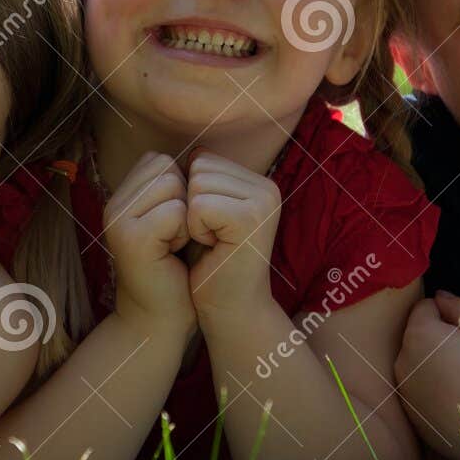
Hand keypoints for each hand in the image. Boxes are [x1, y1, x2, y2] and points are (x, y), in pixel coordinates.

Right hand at [101, 151, 193, 335]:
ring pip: (172, 186)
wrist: (161, 318)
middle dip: (185, 200)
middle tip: (175, 237)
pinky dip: (185, 232)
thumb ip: (176, 187)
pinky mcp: (131, 238)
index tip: (175, 225)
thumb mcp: (175, 218)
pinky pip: (176, 211)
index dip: (182, 189)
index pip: (160, 159)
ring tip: (174, 245)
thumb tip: (200, 154)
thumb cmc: (176, 269)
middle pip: (167, 168)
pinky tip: (172, 254)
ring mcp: (118, 220)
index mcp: (121, 196)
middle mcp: (113, 204)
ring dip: (186, 217)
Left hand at [184, 148, 280, 321]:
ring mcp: (264, 201)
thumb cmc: (211, 263)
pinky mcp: (252, 218)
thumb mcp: (206, 213)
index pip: (203, 159)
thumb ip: (204, 181)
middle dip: (191, 205)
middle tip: (211, 237)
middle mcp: (268, 187)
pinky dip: (195, 230)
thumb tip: (194, 151)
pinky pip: (199, 206)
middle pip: (200, 168)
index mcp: (259, 182)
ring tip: (213, 242)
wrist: (230, 308)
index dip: (192, 195)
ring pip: (197, 185)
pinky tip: (213, 248)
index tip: (210, 227)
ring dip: (192, 219)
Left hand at [395, 290, 459, 403]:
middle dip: (435, 340)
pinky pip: (417, 390)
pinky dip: (430, 390)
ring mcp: (403, 390)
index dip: (447, 315)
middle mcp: (402, 361)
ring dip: (431, 365)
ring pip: (415, 364)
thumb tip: (439, 296)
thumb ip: (457, 305)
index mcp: (418, 335)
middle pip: (416, 337)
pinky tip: (455, 400)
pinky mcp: (409, 413)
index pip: (424, 308)